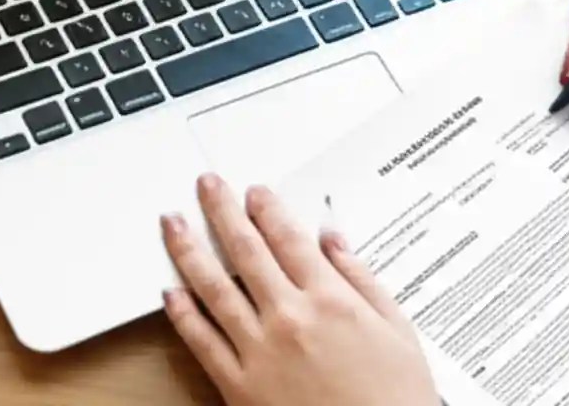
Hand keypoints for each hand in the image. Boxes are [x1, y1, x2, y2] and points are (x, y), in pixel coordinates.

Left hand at [160, 174, 437, 405]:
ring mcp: (260, 351)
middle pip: (246, 251)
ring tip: (172, 222)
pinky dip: (183, 313)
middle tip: (206, 185)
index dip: (267, 209)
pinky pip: (202, 341)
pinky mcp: (239, 385)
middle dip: (221, 211)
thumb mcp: (398, 332)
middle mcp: (290, 317)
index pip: (288, 239)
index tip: (254, 192)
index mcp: (331, 300)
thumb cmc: (395, 399)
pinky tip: (170, 291)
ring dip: (189, 250)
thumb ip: (363, 280)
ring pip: (213, 288)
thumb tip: (334, 240)